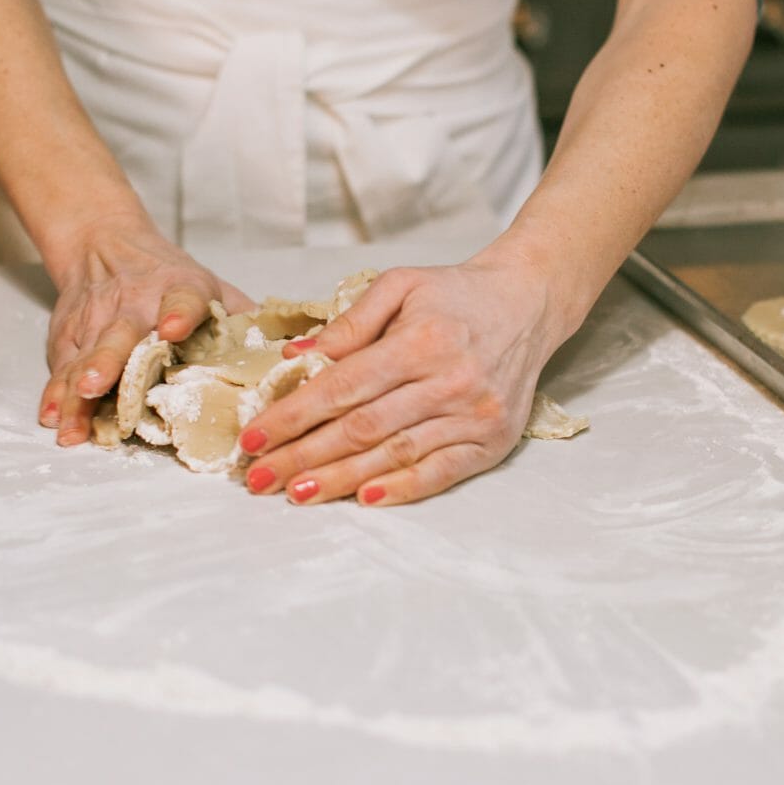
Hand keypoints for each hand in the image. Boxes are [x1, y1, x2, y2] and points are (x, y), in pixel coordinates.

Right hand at [40, 222, 251, 444]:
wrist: (104, 243)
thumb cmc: (170, 280)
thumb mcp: (212, 289)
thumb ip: (245, 322)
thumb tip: (294, 359)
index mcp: (178, 290)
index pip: (181, 299)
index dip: (178, 314)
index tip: (174, 328)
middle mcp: (133, 305)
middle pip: (119, 336)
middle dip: (107, 361)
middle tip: (99, 386)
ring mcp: (97, 322)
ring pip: (84, 358)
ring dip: (75, 389)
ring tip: (70, 420)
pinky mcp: (68, 337)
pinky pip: (61, 368)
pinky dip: (56, 394)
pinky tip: (54, 419)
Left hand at [236, 259, 563, 506]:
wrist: (528, 303)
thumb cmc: (455, 294)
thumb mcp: (400, 285)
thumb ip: (349, 322)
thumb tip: (294, 357)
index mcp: (421, 341)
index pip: (343, 387)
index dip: (294, 415)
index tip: (255, 436)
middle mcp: (449, 382)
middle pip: (362, 429)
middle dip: (304, 457)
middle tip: (258, 478)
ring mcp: (473, 416)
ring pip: (394, 455)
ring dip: (340, 480)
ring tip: (295, 494)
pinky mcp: (492, 441)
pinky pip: (440, 473)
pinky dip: (401, 490)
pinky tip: (363, 499)